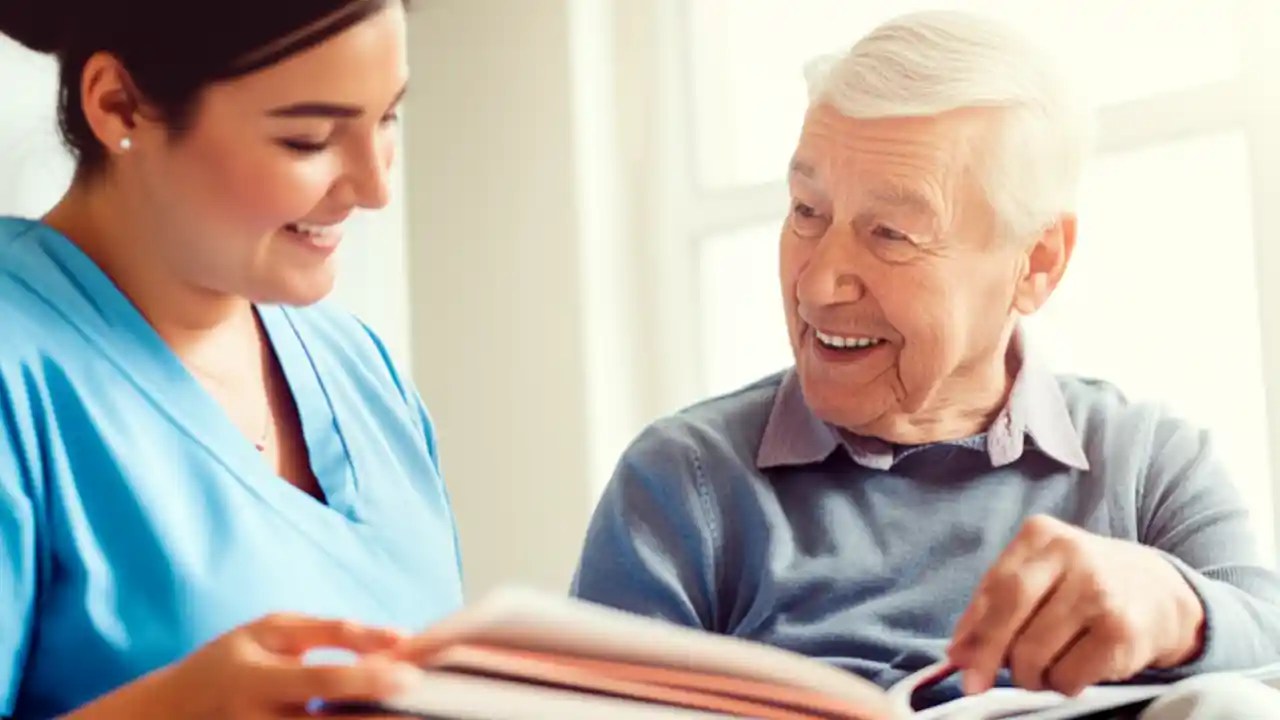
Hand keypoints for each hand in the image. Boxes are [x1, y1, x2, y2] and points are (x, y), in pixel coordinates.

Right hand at [67, 613, 421, 718]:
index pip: (321, 676)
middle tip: (427, 703)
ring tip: (413, 718)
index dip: (367, 675)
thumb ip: (331, 632)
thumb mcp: (271, 631)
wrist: (166, 714)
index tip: (412, 671)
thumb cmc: (233, 660)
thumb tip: (397, 638)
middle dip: (378, 716)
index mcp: (258, 676)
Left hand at [947, 515, 1204, 696]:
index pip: (995, 586)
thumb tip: (958, 654)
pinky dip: (1060, 684)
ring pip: (1035, 652)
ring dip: (1029, 675)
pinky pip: (1068, 676)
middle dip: (988, 655)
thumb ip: (993, 606)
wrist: (1161, 592)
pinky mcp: (1121, 631)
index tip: (959, 661)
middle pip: (1011, 612)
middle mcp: (1072, 555)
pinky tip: (1072, 670)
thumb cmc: (1084, 585)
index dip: (974, 629)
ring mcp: (1099, 591)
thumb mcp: (1038, 577)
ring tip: (1041, 670)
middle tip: (979, 683)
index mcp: (1042, 535)